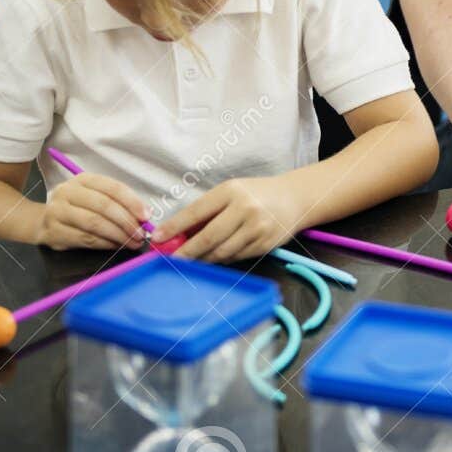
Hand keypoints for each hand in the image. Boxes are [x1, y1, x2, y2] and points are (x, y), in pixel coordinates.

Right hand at [39, 174, 149, 250]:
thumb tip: (144, 216)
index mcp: (83, 179)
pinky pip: (85, 238)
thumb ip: (118, 203)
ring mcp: (58, 211)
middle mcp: (68, 192)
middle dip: (127, 222)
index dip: (132, 202)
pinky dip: (105, 244)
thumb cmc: (77, 208)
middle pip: (104, 206)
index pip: (113, 188)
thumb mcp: (95, 197)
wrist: (42, 221)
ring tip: (132, 242)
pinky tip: (115, 245)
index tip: (146, 216)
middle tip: (140, 234)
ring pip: (95, 223)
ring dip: (118, 235)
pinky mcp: (53, 231)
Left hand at [158, 176, 302, 262]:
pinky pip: (235, 258)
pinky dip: (221, 260)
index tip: (157, 238)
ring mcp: (257, 229)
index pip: (197, 212)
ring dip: (202, 259)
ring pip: (221, 252)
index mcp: (231, 191)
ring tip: (190, 260)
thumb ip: (206, 212)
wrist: (294, 199)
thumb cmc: (256, 194)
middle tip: (171, 260)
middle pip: (208, 238)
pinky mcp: (265, 245)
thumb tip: (176, 234)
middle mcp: (245, 209)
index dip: (174, 227)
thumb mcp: (230, 193)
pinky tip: (213, 257)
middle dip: (186, 252)